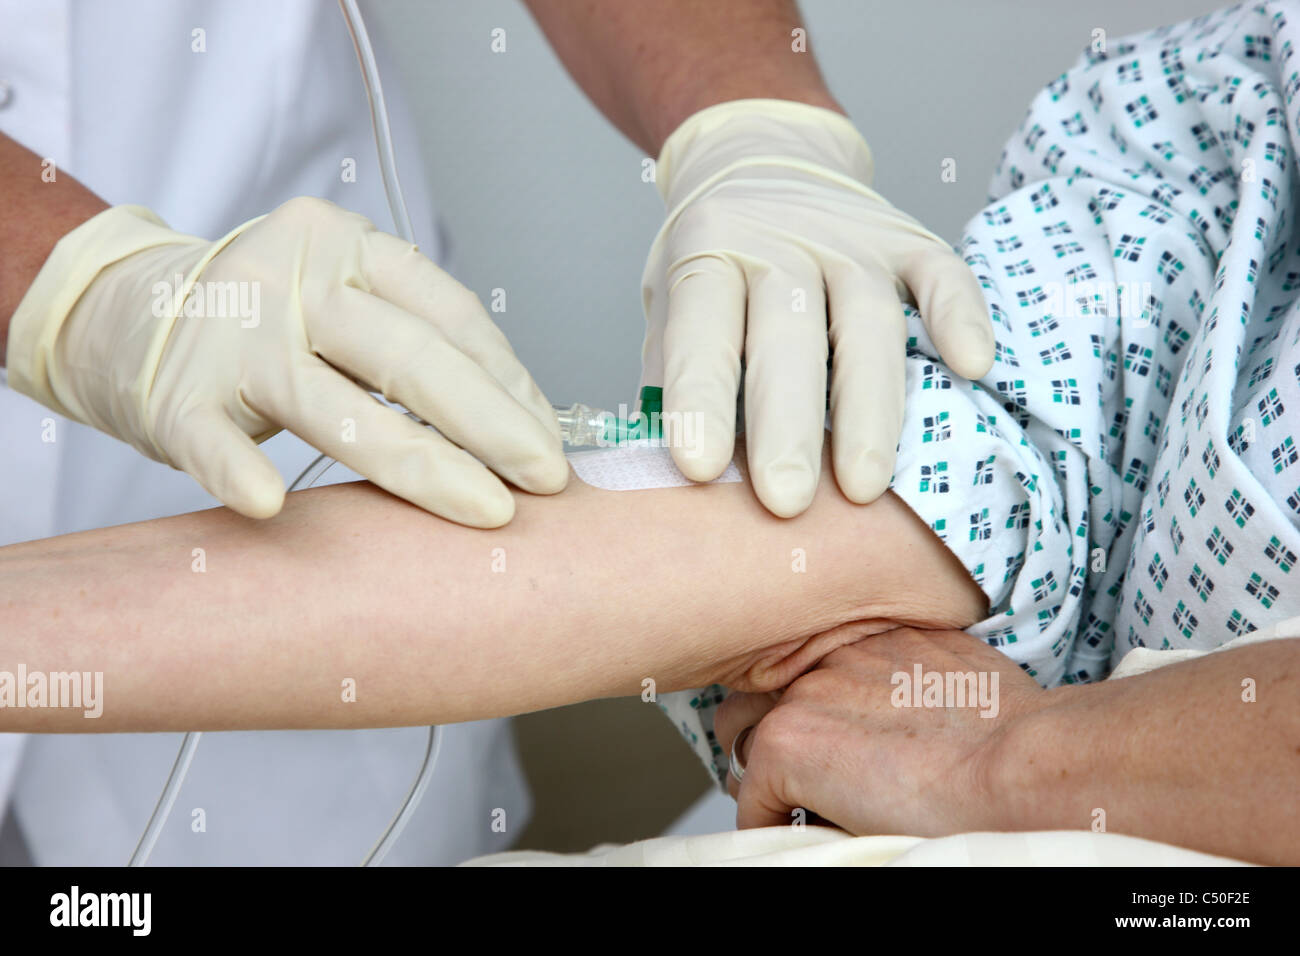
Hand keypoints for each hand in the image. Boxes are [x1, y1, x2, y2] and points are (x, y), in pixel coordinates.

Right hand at [6, 197, 565, 524]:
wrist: (127, 318)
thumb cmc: (267, 325)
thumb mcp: (343, 303)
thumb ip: (414, 345)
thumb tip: (521, 423)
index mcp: (346, 247)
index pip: (447, 312)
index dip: (508, 379)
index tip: (550, 437)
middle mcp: (291, 278)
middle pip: (406, 354)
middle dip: (489, 423)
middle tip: (546, 480)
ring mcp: (231, 337)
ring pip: (332, 404)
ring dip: (418, 464)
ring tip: (484, 509)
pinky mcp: (176, 397)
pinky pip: (211, 439)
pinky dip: (238, 470)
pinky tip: (270, 503)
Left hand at [641, 99, 993, 517]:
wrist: (758, 157)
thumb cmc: (712, 258)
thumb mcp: (666, 298)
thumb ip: (671, 371)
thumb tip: (674, 470)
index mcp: (707, 254)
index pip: (702, 332)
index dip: (700, 400)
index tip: (699, 469)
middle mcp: (778, 241)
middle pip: (788, 336)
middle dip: (787, 424)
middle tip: (787, 501)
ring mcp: (849, 238)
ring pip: (867, 321)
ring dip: (869, 405)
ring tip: (864, 484)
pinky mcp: (907, 238)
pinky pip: (942, 274)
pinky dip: (961, 316)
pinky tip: (971, 367)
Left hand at [715, 626, 1047, 834]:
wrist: (1017, 762)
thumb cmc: (1012, 734)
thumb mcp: (960, 675)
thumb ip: (915, 678)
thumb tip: (908, 715)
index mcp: (871, 632)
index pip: (808, 655)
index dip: (804, 696)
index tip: (816, 729)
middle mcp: (829, 651)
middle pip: (761, 681)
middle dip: (763, 723)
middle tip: (784, 768)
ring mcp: (802, 693)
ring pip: (740, 730)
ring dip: (755, 768)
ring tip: (779, 803)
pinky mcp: (785, 742)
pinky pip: (751, 794)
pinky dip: (766, 821)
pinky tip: (795, 833)